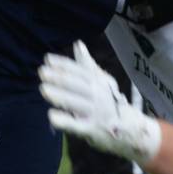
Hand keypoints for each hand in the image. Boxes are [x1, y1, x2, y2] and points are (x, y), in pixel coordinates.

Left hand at [39, 41, 161, 164]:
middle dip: (59, 78)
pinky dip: (65, 121)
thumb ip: (87, 64)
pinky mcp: (92, 130)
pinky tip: (51, 116)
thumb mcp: (102, 81)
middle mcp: (98, 96)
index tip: (47, 60)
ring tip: (44, 89)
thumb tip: (78, 43)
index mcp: (98, 82)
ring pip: (76, 103)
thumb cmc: (109, 102)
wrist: (130, 129)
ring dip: (60, 95)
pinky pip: (77, 126)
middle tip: (42, 72)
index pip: (79, 71)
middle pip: (77, 85)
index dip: (64, 64)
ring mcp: (96, 113)